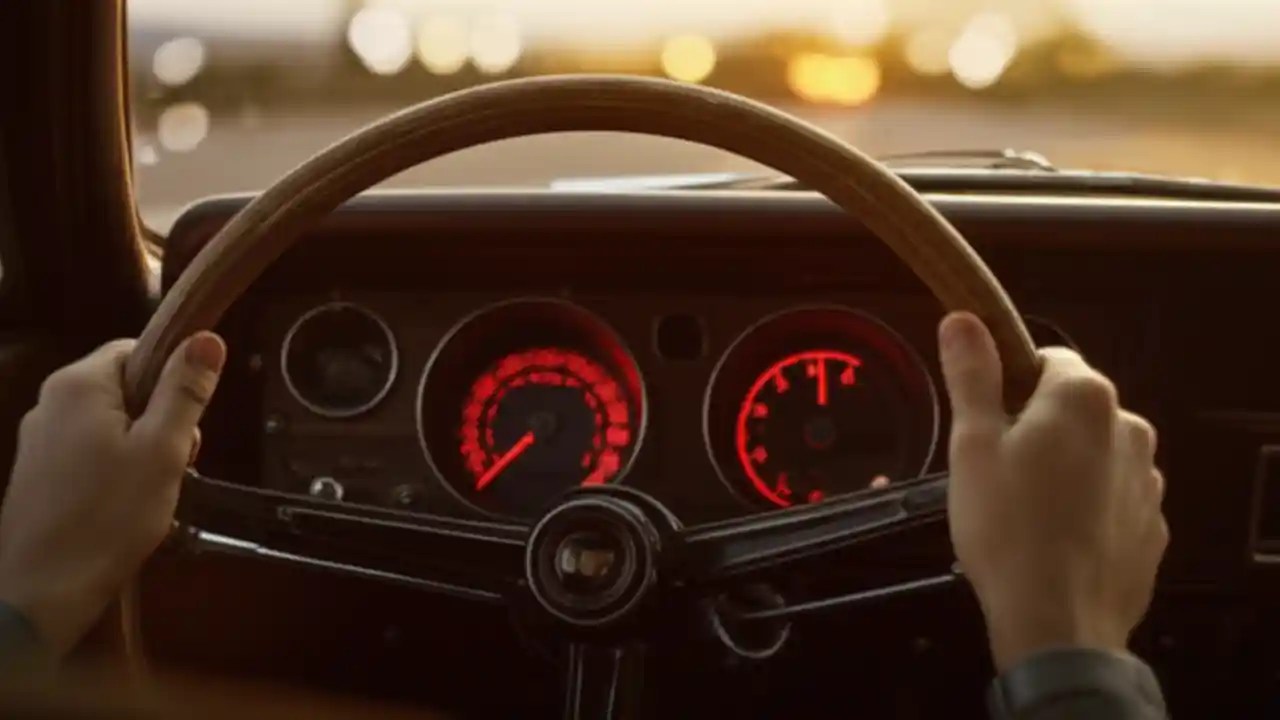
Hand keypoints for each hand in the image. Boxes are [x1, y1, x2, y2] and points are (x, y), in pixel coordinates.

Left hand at [0, 332, 225, 654]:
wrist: (40, 593)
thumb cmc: (109, 517)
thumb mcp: (163, 451)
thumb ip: (185, 392)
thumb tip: (207, 336)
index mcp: (79, 385)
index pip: (137, 349)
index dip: (173, 377)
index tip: (190, 419)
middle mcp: (50, 401)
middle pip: (123, 387)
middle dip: (159, 418)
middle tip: (177, 462)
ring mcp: (37, 439)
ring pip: (108, 422)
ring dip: (139, 448)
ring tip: (151, 492)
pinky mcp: (35, 473)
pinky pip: (87, 451)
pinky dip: (113, 469)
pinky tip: (123, 506)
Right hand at [939, 312, 1166, 671]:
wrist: (1058, 622)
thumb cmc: (1006, 525)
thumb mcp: (972, 445)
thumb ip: (971, 376)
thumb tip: (962, 319)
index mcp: (1084, 397)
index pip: (1049, 359)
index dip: (1011, 382)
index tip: (985, 420)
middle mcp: (1130, 426)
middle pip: (1074, 407)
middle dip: (1038, 426)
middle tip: (996, 471)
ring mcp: (1147, 480)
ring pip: (1095, 453)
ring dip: (1065, 466)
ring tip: (1024, 511)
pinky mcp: (1153, 526)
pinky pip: (1112, 498)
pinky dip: (1086, 506)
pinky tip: (1055, 538)